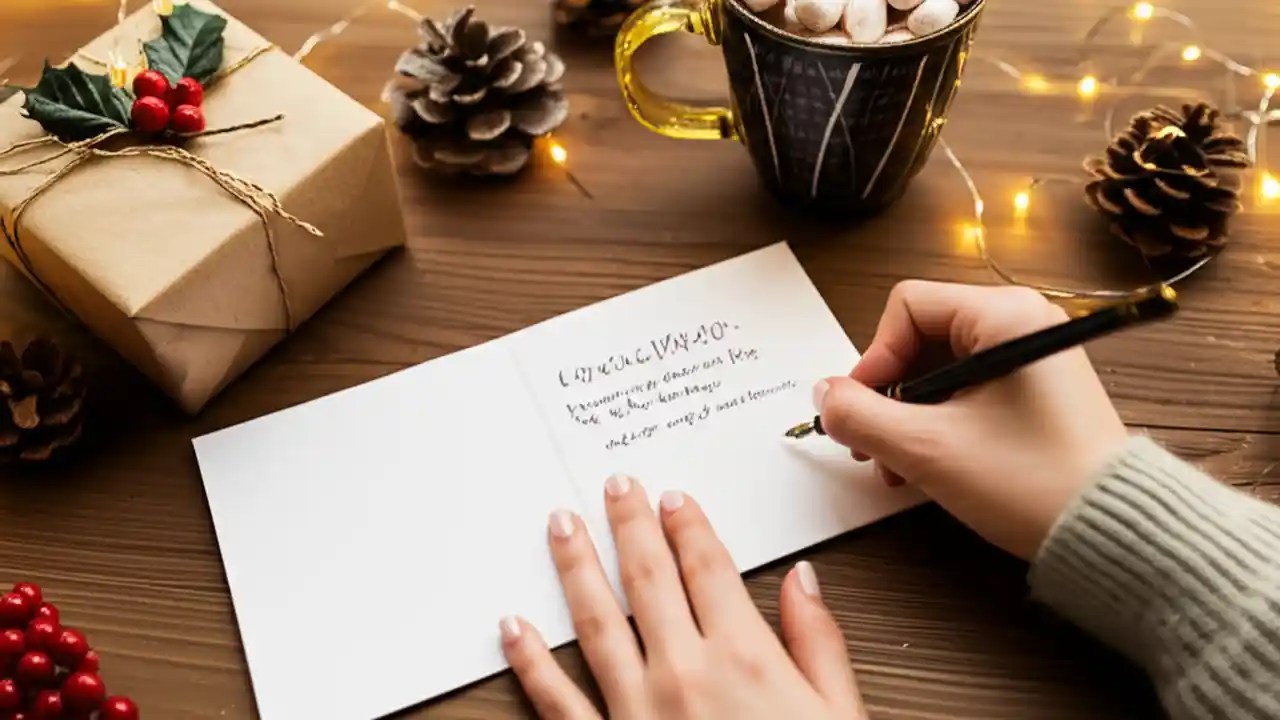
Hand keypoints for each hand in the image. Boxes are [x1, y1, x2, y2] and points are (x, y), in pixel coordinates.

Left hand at [499, 476, 867, 719]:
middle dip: (631, 526)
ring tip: (561, 525)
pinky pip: (557, 701)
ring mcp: (637, 712)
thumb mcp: (840, 715)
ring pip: (598, 623)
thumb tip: (803, 580)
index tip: (672, 497)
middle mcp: (683, 675)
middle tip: (613, 484)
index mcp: (743, 659)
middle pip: (650, 580)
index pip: (708, 570)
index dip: (689, 526)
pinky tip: (512, 627)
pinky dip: (531, 661)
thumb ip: (819, 643)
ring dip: (576, 569)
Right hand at [813, 281, 1128, 559]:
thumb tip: (825, 396)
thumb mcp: (929, 449)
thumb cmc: (1036, 483)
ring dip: (908, 415)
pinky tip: (927, 465)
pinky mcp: (1036, 391)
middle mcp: (1022, 323)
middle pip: (920, 337)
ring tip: (898, 465)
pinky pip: (967, 391)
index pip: (906, 307)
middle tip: (871, 442)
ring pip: (939, 369)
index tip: (861, 408)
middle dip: (887, 394)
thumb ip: (862, 416)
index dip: (873, 358)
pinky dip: (938, 423)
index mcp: (1004, 316)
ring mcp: (1031, 358)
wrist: (1111, 532)